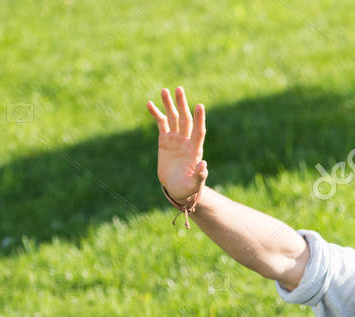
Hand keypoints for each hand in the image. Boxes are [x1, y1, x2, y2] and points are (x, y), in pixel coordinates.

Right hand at [148, 86, 207, 204]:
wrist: (177, 190)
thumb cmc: (187, 189)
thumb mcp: (194, 185)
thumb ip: (199, 175)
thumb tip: (204, 165)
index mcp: (194, 150)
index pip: (198, 131)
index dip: (199, 118)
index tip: (199, 105)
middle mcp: (186, 141)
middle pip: (185, 119)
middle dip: (182, 105)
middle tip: (179, 89)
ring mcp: (175, 140)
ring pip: (173, 118)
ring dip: (169, 105)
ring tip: (164, 90)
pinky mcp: (165, 141)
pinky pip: (161, 124)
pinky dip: (156, 114)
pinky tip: (150, 104)